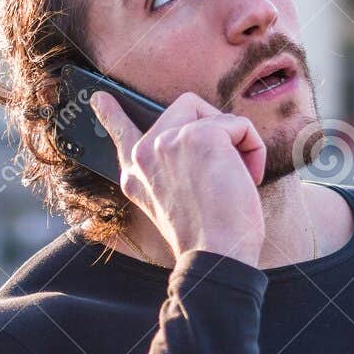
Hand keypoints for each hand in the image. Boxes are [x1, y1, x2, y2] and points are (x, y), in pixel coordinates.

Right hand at [90, 89, 265, 265]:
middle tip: (224, 170)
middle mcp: (144, 155)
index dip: (111, 115)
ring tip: (235, 178)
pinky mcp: (199, 135)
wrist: (216, 256)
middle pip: (185, 108)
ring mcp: (168, 142)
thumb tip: (194, 137)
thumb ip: (171, 171)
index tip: (99, 97)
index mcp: (136, 177)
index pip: (121, 135)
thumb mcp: (175, 203)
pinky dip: (254, 149)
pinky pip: (240, 125)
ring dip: (236, 143)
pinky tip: (247, 177)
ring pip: (213, 114)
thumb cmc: (208, 238)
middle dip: (215, 131)